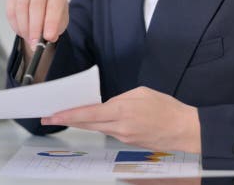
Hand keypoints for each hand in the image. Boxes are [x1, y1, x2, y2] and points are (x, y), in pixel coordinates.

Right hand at [6, 0, 68, 47]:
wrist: (43, 11)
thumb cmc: (52, 16)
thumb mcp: (59, 24)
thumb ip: (55, 30)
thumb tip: (48, 38)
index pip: (54, 5)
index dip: (51, 22)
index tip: (49, 37)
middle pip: (36, 6)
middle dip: (35, 28)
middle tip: (36, 43)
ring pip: (21, 9)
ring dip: (24, 28)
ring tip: (30, 39)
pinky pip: (11, 11)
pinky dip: (15, 25)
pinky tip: (22, 31)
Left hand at [41, 86, 200, 152]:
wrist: (185, 130)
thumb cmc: (166, 108)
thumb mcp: (141, 92)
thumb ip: (119, 98)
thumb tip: (105, 103)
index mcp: (122, 110)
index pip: (88, 113)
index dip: (68, 115)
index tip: (53, 114)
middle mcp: (120, 126)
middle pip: (86, 124)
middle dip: (65, 120)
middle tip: (47, 117)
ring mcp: (123, 136)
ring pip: (95, 128)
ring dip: (80, 122)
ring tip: (64, 116)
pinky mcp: (128, 142)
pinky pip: (108, 131)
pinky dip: (97, 125)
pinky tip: (90, 121)